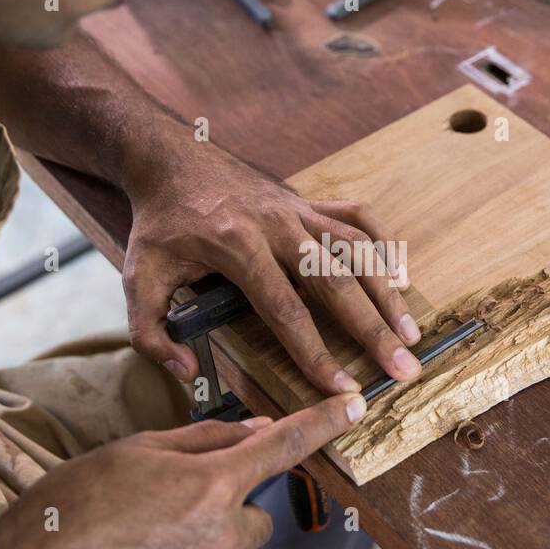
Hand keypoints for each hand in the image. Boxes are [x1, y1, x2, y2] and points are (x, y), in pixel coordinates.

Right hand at [14, 393, 364, 548]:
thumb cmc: (73, 505)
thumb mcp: (136, 449)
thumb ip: (203, 439)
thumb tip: (253, 428)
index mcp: (209, 484)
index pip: (281, 446)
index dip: (321, 423)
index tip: (352, 406)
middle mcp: (219, 535)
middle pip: (254, 514)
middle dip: (229, 505)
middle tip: (173, 499)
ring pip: (222, 548)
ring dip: (196, 538)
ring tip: (138, 534)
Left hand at [121, 141, 422, 393]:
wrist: (172, 158)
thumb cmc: (159, 224)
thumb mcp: (138, 277)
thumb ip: (153, 333)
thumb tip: (188, 373)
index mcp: (237, 247)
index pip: (286, 311)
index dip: (316, 355)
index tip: (342, 390)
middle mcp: (277, 225)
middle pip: (337, 283)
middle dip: (374, 331)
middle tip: (403, 370)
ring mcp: (298, 209)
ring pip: (356, 250)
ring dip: (387, 293)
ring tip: (411, 334)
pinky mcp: (308, 200)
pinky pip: (357, 217)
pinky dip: (382, 245)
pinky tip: (400, 277)